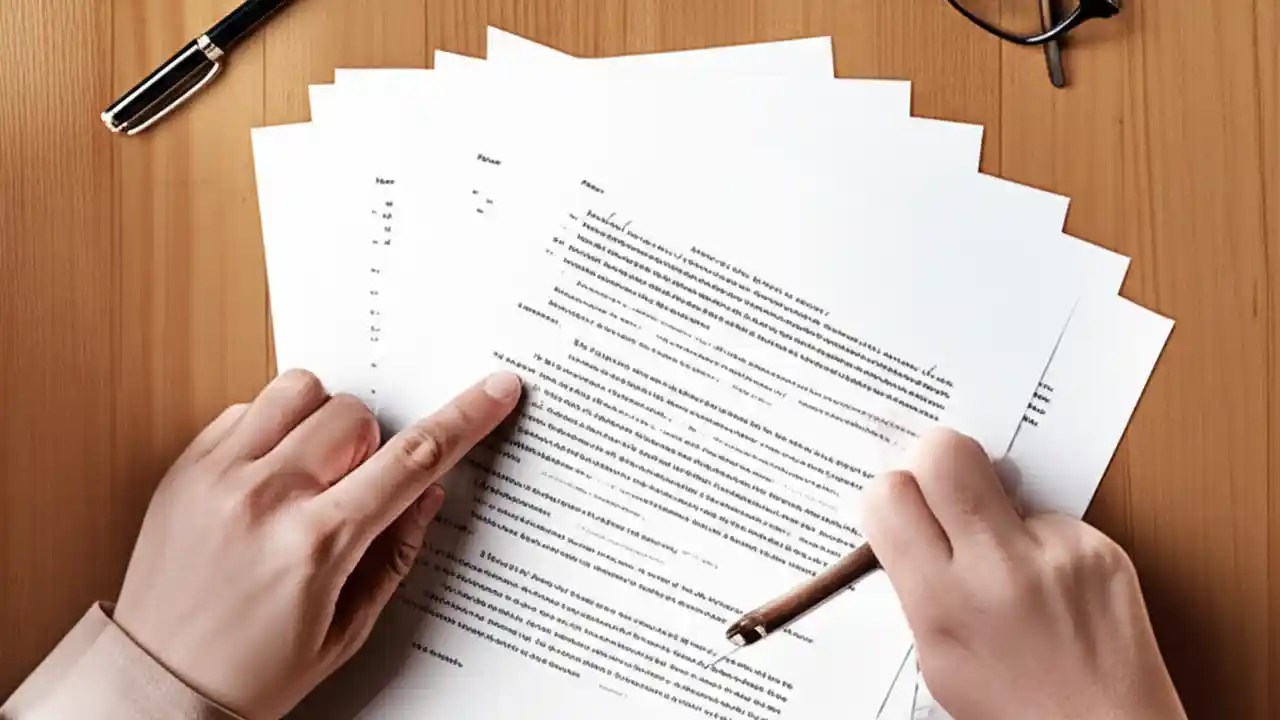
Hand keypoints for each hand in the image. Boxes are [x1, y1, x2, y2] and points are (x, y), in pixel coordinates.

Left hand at [113, 369, 522, 718]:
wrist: (159, 687)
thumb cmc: (254, 671)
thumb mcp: (347, 627)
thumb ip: (396, 551)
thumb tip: (428, 490)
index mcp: (317, 543)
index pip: (412, 461)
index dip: (465, 419)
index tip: (496, 391)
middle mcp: (267, 499)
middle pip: (355, 414)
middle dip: (369, 445)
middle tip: (352, 491)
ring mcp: (219, 476)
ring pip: (300, 390)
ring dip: (320, 423)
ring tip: (309, 472)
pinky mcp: (184, 468)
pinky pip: (245, 406)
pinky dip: (269, 429)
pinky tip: (267, 474)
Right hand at [862, 429, 1184, 719]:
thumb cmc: (1018, 707)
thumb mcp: (937, 658)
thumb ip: (918, 586)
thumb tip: (906, 523)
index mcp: (940, 602)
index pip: (888, 497)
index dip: (889, 493)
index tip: (899, 507)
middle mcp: (995, 569)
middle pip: (945, 452)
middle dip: (933, 458)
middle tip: (942, 487)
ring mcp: (1054, 553)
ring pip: (1000, 479)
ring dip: (993, 505)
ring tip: (1007, 558)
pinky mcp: (1098, 547)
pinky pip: (1049, 514)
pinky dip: (1042, 539)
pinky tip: (1049, 582)